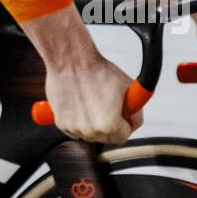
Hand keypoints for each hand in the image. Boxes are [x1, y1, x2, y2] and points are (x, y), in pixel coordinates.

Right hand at [25, 4, 142, 144]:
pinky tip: (81, 104)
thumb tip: (134, 117)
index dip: (126, 123)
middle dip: (111, 124)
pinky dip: (79, 121)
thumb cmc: (96, 70)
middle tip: (109, 106)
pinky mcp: (61, 123)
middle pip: (107, 137)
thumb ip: (135, 108)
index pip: (124, 136)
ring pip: (91, 134)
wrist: (71, 60)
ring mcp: (74, 128)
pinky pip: (75, 129)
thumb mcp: (127, 86)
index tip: (123, 114)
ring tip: (93, 102)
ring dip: (94, 124)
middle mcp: (91, 131)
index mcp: (109, 126)